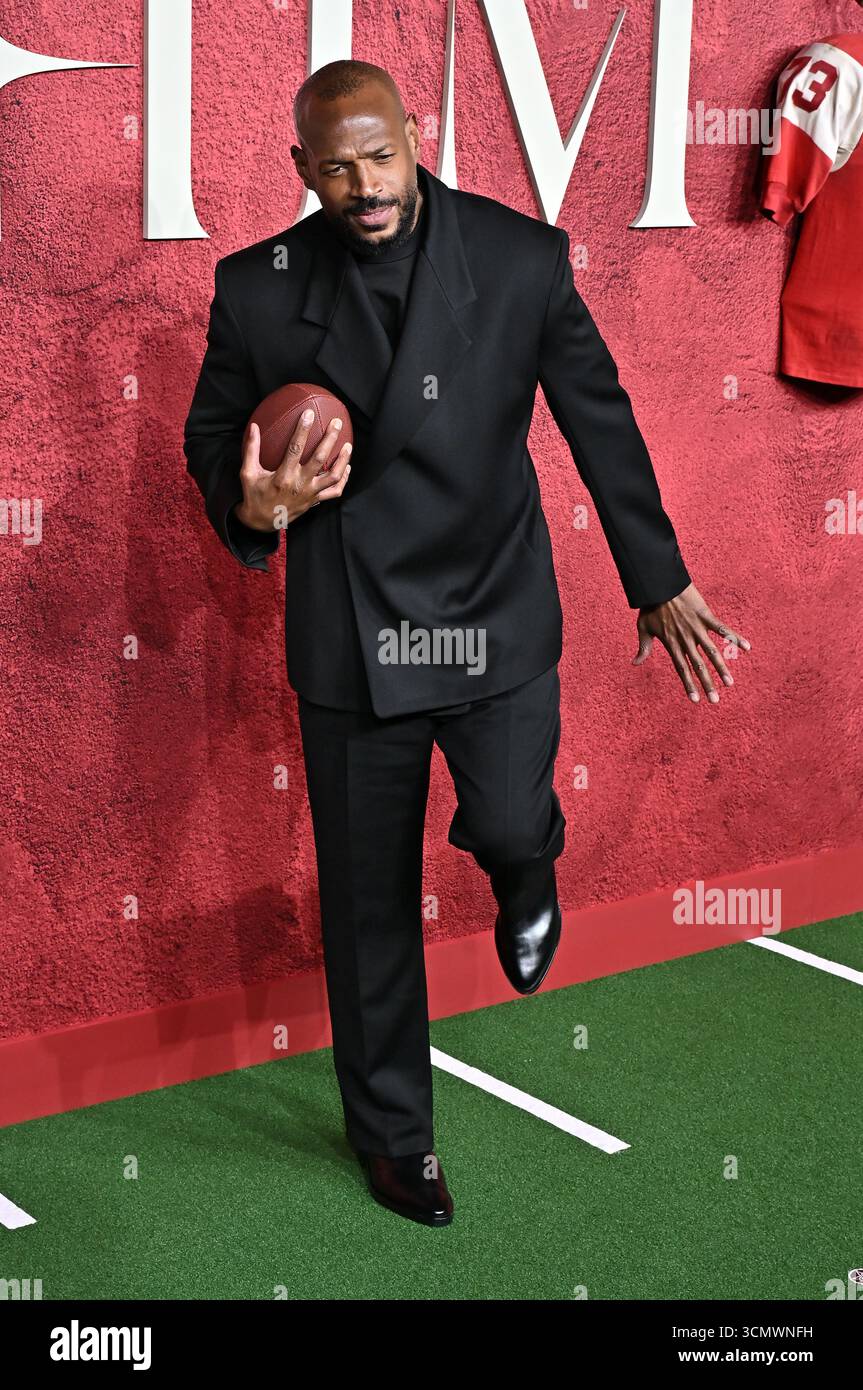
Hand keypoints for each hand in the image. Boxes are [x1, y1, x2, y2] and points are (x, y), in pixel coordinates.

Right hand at [234, 410, 352, 531]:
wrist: (262, 522)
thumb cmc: (254, 495)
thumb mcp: (248, 473)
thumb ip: (252, 449)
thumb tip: (253, 426)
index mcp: (282, 476)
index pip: (295, 448)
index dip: (303, 430)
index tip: (309, 413)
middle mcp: (299, 484)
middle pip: (320, 458)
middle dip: (330, 438)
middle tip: (336, 423)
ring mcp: (310, 494)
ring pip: (332, 476)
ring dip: (342, 460)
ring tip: (348, 445)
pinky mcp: (315, 501)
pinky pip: (334, 491)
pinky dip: (343, 479)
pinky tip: (346, 467)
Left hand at [631, 582, 749, 702]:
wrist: (658, 584)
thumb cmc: (650, 606)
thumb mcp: (643, 628)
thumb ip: (643, 648)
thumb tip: (635, 663)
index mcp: (672, 644)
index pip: (682, 669)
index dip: (689, 685)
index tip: (696, 700)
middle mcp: (685, 639)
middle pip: (698, 666)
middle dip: (707, 684)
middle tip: (715, 701)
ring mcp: (696, 628)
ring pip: (711, 652)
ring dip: (721, 668)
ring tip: (730, 683)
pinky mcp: (705, 615)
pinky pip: (722, 628)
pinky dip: (734, 637)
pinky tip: (746, 647)